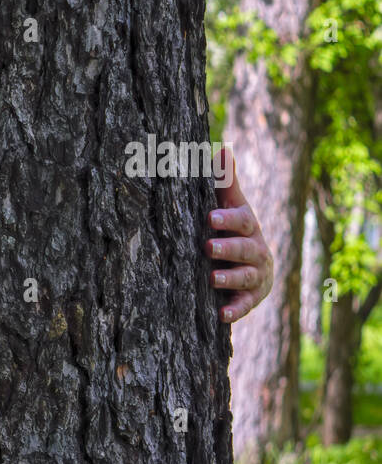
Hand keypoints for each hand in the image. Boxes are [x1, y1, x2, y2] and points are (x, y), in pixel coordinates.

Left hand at [208, 151, 273, 323]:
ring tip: (213, 279)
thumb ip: (226, 182)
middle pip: (245, 249)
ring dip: (230, 278)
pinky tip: (221, 315)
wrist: (253, 267)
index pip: (241, 220)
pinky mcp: (251, 298)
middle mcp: (256, 250)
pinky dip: (234, 310)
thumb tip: (222, 148)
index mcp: (248, 227)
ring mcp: (256, 276)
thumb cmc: (234, 230)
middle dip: (228, 248)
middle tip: (208, 247)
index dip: (227, 219)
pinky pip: (244, 306)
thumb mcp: (231, 206)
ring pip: (246, 277)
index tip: (210, 216)